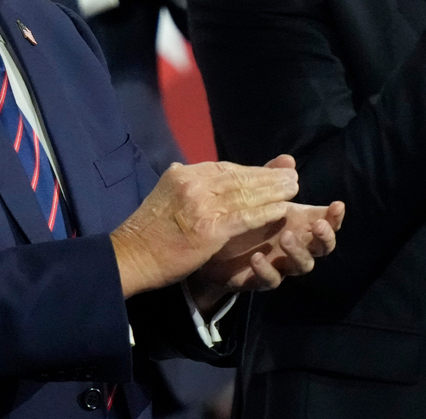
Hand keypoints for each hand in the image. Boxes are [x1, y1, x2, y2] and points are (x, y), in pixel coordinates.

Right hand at [110, 159, 298, 297]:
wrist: (132, 257)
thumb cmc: (149, 232)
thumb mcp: (167, 197)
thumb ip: (190, 186)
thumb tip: (210, 177)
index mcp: (182, 174)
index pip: (224, 168)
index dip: (250, 171)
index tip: (270, 173)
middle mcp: (192, 184)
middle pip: (238, 177)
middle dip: (268, 176)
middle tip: (292, 175)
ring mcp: (201, 205)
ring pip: (245, 194)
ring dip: (273, 191)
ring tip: (293, 188)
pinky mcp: (209, 229)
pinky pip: (244, 217)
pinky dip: (265, 212)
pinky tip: (282, 210)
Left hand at [191, 155, 343, 297]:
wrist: (214, 249)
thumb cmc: (246, 219)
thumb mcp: (258, 197)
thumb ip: (273, 179)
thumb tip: (288, 159)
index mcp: (299, 224)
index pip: (326, 222)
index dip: (335, 217)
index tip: (337, 204)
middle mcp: (296, 246)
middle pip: (322, 247)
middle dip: (324, 237)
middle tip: (317, 225)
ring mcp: (281, 264)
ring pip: (302, 265)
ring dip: (298, 252)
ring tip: (286, 237)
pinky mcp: (261, 279)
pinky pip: (271, 279)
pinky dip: (267, 270)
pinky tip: (257, 258)